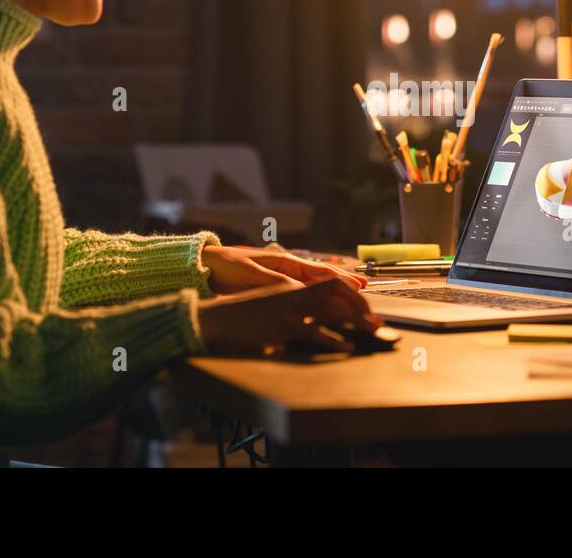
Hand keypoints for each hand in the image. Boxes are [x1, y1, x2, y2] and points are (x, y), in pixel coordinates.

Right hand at [195, 279, 381, 355]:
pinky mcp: (282, 328)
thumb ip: (290, 303)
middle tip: (376, 320)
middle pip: (336, 293)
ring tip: (371, 330)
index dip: (350, 292)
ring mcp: (289, 311)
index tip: (365, 303)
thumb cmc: (240, 313)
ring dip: (355, 320)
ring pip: (332, 310)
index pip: (328, 282)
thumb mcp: (268, 301)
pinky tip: (346, 346)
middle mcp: (293, 294)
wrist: (215, 318)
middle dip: (360, 306)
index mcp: (290, 286)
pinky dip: (334, 340)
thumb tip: (307, 311)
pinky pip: (315, 333)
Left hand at [200, 245, 368, 293]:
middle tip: (366, 296)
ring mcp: (284, 280)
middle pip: (324, 279)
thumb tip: (300, 291)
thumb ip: (275, 282)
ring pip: (316, 288)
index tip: (359, 287)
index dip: (341, 280)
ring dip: (336, 295)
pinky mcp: (275, 292)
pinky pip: (302, 296)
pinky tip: (328, 309)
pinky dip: (318, 301)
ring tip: (356, 301)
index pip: (320, 272)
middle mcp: (289, 270)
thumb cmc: (227, 266)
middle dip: (346, 287)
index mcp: (285, 262)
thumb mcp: (250, 273)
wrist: (205, 266)